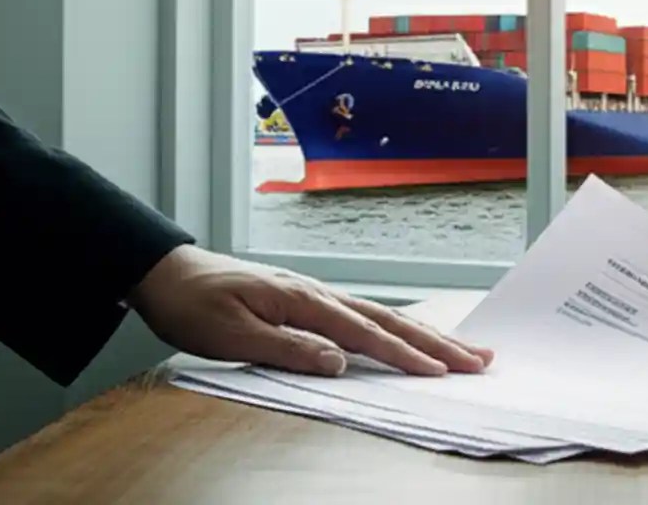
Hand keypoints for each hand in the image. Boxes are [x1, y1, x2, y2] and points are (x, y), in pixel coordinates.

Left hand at [128, 245, 492, 376]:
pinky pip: (366, 317)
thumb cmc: (194, 305)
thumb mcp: (230, 336)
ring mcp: (318, 297)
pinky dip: (398, 329)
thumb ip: (287, 349)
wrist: (168, 273)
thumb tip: (339, 361)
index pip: (366, 334)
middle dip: (437, 343)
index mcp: (304, 301)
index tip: (441, 373)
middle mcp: (320, 295)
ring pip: (384, 318)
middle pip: (390, 322)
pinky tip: (413, 336)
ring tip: (464, 348)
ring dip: (426, 335)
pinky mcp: (310, 303)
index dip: (405, 356)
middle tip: (480, 359)